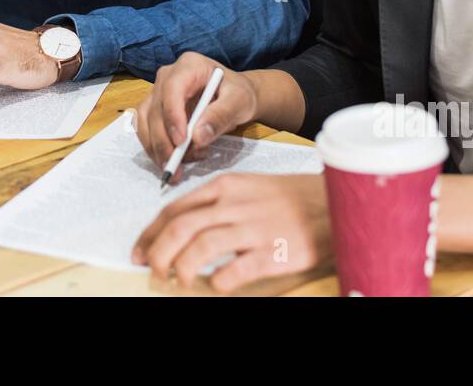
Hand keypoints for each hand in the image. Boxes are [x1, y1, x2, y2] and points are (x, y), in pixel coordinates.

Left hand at [132, 173, 331, 292]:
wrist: (333, 202)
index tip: (139, 251)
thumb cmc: (288, 198)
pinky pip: (234, 271)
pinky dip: (218, 282)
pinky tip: (216, 285)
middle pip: (180, 228)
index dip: (150, 233)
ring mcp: (253, 228)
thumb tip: (181, 227)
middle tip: (153, 270)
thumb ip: (215, 203)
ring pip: (200, 248)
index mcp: (225, 187)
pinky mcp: (273, 253)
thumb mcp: (247, 188)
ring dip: (182, 268)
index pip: (174, 209)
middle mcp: (234, 205)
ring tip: (180, 280)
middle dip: (158, 253)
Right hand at [134, 52, 258, 183]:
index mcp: (189, 65)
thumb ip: (220, 116)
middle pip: (155, 109)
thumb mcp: (238, 102)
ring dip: (156, 148)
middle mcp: (167, 76)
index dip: (172, 116)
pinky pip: (145, 129)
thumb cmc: (238, 95)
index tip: (181, 142)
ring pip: (145, 121)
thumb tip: (198, 137)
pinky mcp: (153, 108)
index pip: (172, 89)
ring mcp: (157, 92)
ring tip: (177, 167)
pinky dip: (155, 148)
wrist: (233, 97)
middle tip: (176, 166)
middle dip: (163, 141)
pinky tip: (173, 160)